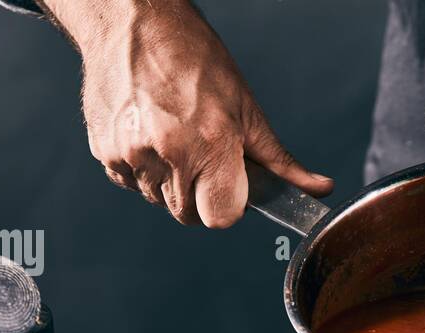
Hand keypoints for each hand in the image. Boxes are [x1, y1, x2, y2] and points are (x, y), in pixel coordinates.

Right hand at [41, 0, 332, 226]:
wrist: (131, 22)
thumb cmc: (193, 58)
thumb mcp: (247, 108)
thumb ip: (279, 160)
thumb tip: (319, 188)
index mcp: (209, 146)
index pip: (221, 219)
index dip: (229, 206)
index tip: (231, 185)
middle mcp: (168, 156)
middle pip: (189, 216)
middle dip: (202, 196)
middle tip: (205, 155)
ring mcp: (131, 156)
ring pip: (159, 200)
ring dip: (172, 182)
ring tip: (176, 137)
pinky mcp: (105, 152)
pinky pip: (132, 183)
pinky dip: (144, 170)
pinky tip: (151, 134)